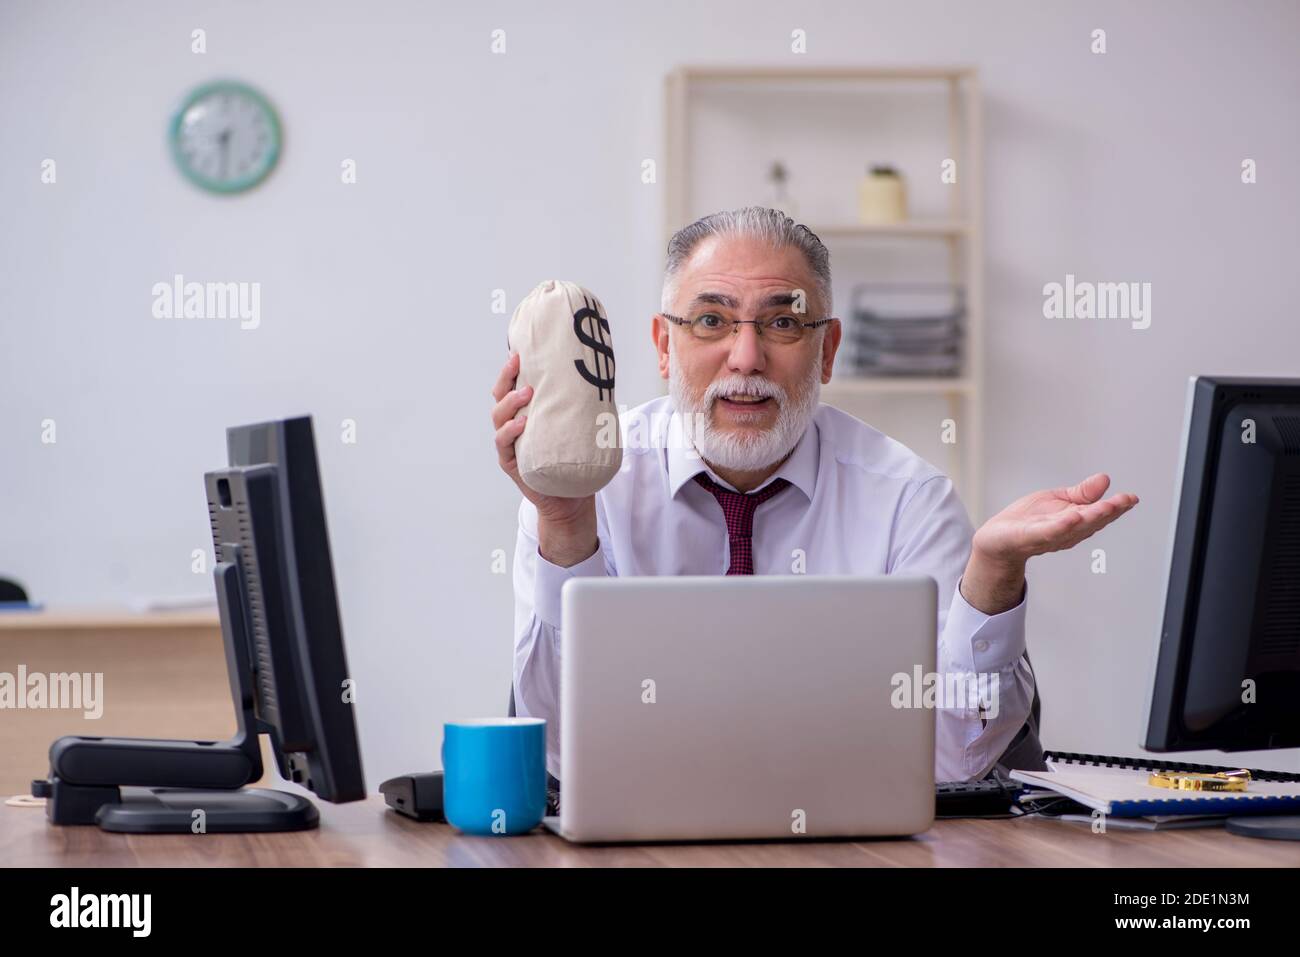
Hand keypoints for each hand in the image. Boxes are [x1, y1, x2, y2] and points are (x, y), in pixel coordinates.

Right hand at [491, 352, 597, 565]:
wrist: (572, 498)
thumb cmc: (574, 458)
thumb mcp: (578, 426)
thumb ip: (582, 404)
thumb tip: (605, 374)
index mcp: (526, 413)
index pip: (511, 386)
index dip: (511, 369)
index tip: (518, 351)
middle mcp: (513, 426)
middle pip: (500, 397)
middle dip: (506, 378)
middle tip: (519, 364)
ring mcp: (510, 445)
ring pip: (499, 418)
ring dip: (510, 403)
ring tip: (527, 393)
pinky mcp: (512, 463)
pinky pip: (504, 444)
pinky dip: (510, 432)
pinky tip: (522, 423)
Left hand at [961, 472, 1138, 613]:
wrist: (997, 539)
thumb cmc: (1028, 520)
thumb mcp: (1058, 500)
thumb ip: (1082, 493)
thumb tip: (1105, 479)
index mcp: (1076, 522)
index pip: (1099, 515)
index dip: (1117, 508)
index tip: (1132, 498)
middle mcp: (1067, 532)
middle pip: (1091, 522)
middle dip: (1109, 512)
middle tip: (1124, 501)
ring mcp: (1049, 536)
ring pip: (1074, 527)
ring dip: (1091, 517)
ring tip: (1107, 506)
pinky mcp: (1030, 537)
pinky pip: (1047, 532)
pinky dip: (1061, 526)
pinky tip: (1073, 517)